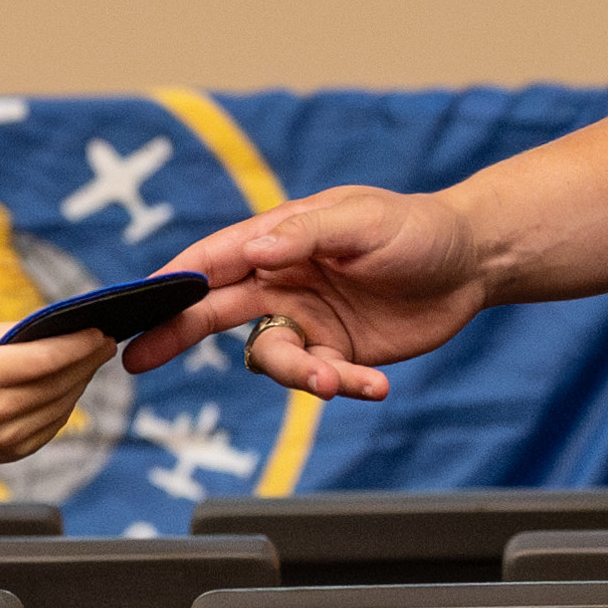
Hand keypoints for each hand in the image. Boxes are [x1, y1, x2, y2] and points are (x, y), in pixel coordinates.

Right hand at [0, 323, 110, 537]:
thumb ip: (12, 332)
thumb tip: (57, 324)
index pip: (44, 360)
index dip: (77, 346)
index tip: (99, 331)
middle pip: (59, 382)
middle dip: (88, 360)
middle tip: (106, 341)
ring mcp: (8, 436)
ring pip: (63, 404)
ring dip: (82, 380)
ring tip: (92, 358)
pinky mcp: (16, 451)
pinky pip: (55, 423)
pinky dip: (67, 401)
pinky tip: (71, 383)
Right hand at [123, 186, 487, 402]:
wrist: (471, 264)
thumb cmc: (415, 228)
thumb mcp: (361, 220)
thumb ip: (306, 234)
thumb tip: (256, 247)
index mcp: (281, 239)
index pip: (215, 259)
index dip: (174, 280)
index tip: (136, 304)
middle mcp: (284, 281)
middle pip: (216, 311)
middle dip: (177, 335)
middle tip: (139, 361)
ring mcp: (309, 320)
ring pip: (273, 358)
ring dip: (296, 375)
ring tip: (334, 381)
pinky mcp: (338, 353)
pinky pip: (320, 379)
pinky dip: (343, 387)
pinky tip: (375, 386)